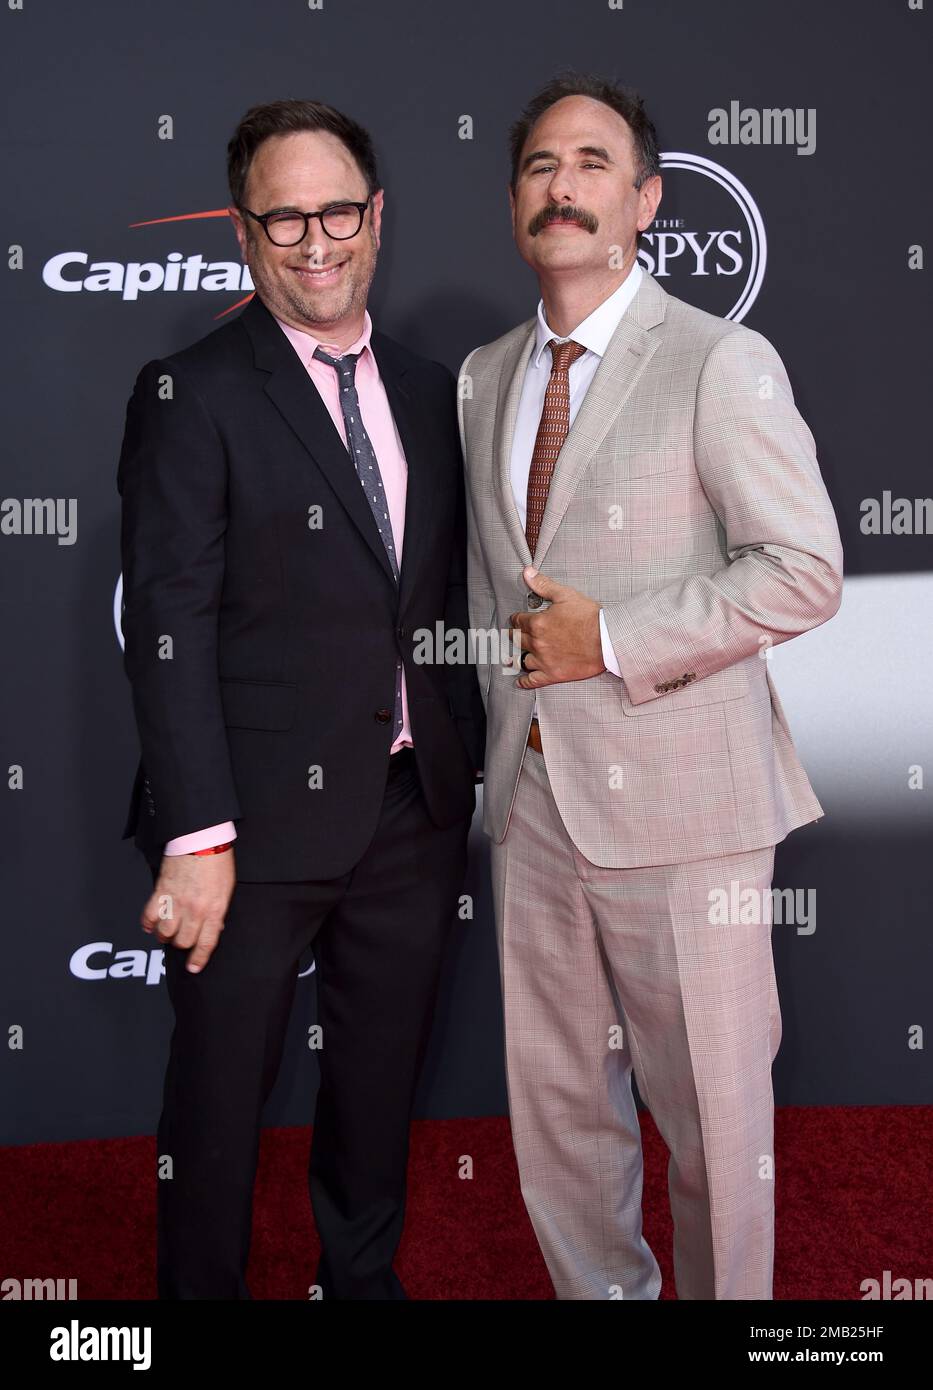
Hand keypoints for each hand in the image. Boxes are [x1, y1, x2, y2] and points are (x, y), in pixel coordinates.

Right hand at [141, 848, 235, 973]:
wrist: (201, 839)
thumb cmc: (217, 862)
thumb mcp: (226, 890)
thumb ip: (218, 912)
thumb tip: (215, 928)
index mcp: (215, 910)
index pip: (206, 944)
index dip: (198, 959)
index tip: (193, 968)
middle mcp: (195, 910)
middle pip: (182, 941)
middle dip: (182, 943)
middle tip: (181, 936)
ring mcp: (176, 903)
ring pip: (164, 933)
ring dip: (164, 934)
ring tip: (167, 928)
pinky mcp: (160, 893)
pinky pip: (148, 917)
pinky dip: (148, 923)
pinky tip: (152, 922)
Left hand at [509, 566, 605, 688]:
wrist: (608, 640)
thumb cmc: (589, 617)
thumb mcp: (566, 595)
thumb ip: (544, 585)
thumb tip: (526, 572)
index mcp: (538, 623)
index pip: (518, 621)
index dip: (516, 619)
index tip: (516, 619)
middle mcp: (537, 643)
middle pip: (517, 639)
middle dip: (514, 636)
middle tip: (513, 636)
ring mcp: (544, 660)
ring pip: (521, 660)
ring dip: (515, 658)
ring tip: (510, 659)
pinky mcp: (553, 674)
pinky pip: (533, 681)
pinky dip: (525, 682)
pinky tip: (520, 682)